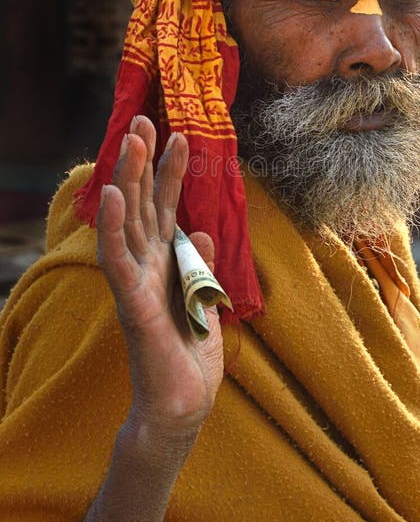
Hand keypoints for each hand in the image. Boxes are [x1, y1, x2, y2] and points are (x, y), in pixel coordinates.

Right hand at [97, 116, 223, 457]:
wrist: (182, 402)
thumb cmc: (188, 353)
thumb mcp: (201, 299)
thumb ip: (196, 264)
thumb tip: (199, 232)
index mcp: (164, 262)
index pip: (166, 207)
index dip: (171, 171)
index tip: (177, 133)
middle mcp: (145, 265)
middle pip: (142, 204)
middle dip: (143, 161)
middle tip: (142, 119)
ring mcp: (135, 283)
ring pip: (128, 222)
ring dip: (129, 180)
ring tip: (130, 141)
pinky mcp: (133, 304)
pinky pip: (119, 260)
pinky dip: (114, 228)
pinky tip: (115, 197)